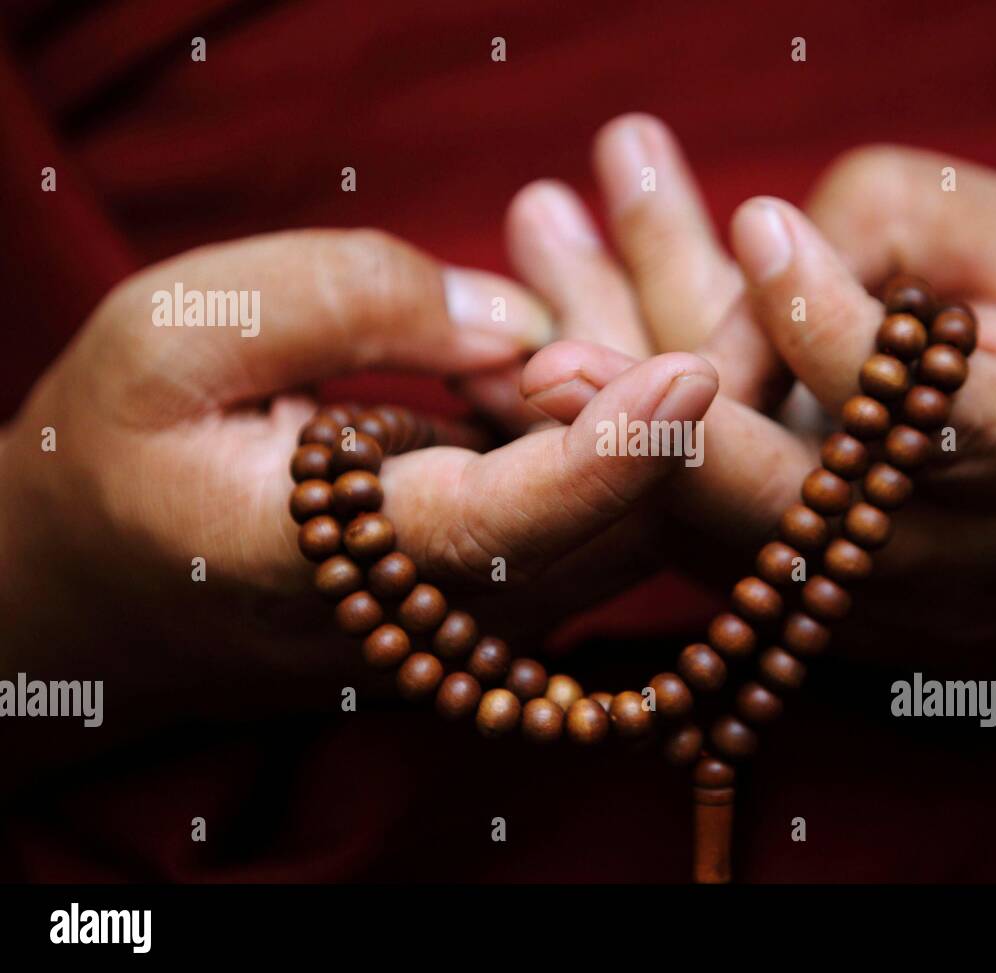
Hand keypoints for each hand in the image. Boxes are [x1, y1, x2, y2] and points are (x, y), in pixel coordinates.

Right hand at [0, 228, 717, 748]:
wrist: (111, 575)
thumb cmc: (124, 444)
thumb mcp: (177, 329)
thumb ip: (345, 301)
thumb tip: (515, 323)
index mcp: (328, 566)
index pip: (499, 529)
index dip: (606, 451)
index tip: (692, 368)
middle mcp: (430, 622)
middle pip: (606, 530)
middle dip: (689, 399)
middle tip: (742, 262)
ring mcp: (481, 622)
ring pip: (629, 524)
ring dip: (672, 399)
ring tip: (674, 266)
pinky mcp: (507, 595)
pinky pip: (608, 513)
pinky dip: (632, 418)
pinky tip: (617, 323)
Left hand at [514, 116, 995, 723]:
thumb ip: (912, 233)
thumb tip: (756, 252)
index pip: (932, 420)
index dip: (831, 326)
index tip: (759, 220)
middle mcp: (946, 561)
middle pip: (779, 512)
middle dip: (659, 423)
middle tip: (551, 357)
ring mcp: (864, 608)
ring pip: (708, 527)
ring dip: (610, 418)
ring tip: (535, 307)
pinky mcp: (805, 618)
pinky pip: (693, 538)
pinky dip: (621, 452)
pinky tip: (555, 353)